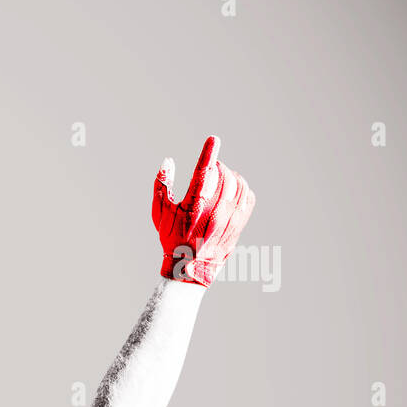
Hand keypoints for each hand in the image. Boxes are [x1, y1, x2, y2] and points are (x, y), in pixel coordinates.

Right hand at [152, 136, 254, 286]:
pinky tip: (232, 189)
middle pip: (222, 175)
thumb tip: (168, 161)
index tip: (213, 139)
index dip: (208, 154)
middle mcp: (214, 211)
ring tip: (220, 178)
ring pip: (237, 183)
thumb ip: (162, 185)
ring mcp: (230, 217)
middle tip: (210, 168)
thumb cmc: (172, 238)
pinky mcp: (239, 222)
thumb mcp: (159, 213)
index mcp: (193, 207)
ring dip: (229, 175)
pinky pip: (247, 195)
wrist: (190, 267)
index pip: (202, 174)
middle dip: (216, 167)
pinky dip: (241, 187)